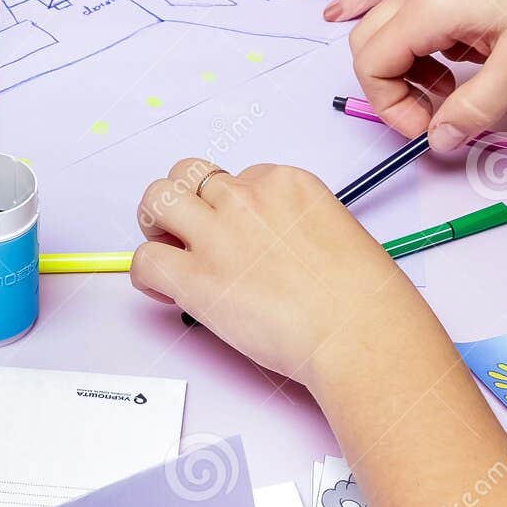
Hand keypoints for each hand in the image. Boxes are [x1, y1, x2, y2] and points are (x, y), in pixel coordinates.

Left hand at [131, 159, 404, 382]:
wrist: (360, 331)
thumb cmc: (363, 297)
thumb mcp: (334, 233)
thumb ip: (290, 227)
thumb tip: (262, 247)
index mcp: (285, 182)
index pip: (236, 177)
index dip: (227, 207)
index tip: (234, 234)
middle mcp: (246, 197)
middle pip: (188, 175)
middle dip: (183, 201)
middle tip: (187, 232)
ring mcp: (217, 233)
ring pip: (156, 200)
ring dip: (155, 224)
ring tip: (168, 251)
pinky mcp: (196, 276)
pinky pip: (144, 259)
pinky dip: (146, 274)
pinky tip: (163, 291)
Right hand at [347, 0, 506, 150]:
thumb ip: (474, 109)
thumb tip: (439, 140)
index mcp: (427, 7)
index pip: (369, 64)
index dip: (390, 106)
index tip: (427, 128)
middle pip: (368, 44)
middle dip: (390, 87)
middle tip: (432, 112)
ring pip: (391, 30)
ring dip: (409, 68)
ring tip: (454, 88)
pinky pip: (419, 17)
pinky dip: (430, 47)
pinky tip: (475, 56)